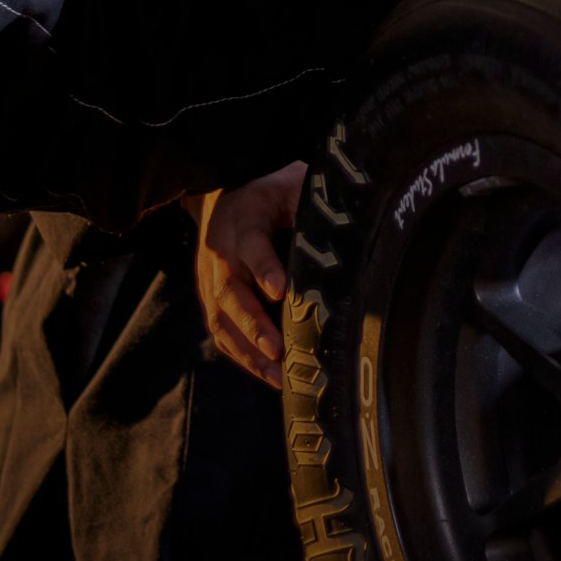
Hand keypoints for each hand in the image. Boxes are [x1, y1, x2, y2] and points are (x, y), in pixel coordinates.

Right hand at [197, 162, 305, 384]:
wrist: (220, 197)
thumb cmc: (268, 195)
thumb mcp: (290, 186)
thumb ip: (311, 204)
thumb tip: (350, 225)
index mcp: (243, 220)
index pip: (252, 245)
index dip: (264, 267)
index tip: (280, 290)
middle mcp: (221, 253)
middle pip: (230, 292)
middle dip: (252, 324)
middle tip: (276, 349)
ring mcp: (210, 279)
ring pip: (221, 319)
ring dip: (248, 350)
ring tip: (276, 374)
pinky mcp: (210, 300)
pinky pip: (222, 333)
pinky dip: (243, 357)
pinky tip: (268, 375)